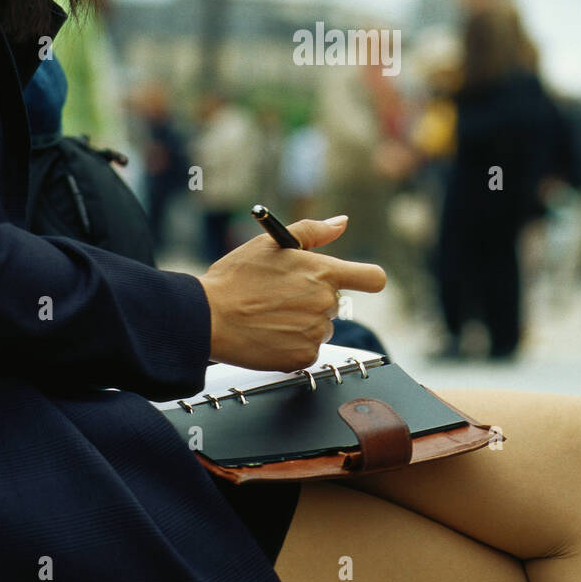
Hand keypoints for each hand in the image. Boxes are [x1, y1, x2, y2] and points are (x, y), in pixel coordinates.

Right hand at [199, 215, 385, 372]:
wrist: (207, 317)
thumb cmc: (236, 278)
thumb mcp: (272, 243)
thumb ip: (313, 232)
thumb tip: (341, 223)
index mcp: (323, 273)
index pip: (373, 278)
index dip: (367, 279)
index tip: (360, 281)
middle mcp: (325, 304)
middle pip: (335, 304)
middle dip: (314, 300)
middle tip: (281, 297)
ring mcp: (315, 333)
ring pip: (321, 328)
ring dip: (303, 323)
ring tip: (270, 316)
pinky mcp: (303, 358)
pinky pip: (308, 350)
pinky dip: (292, 345)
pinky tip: (269, 334)